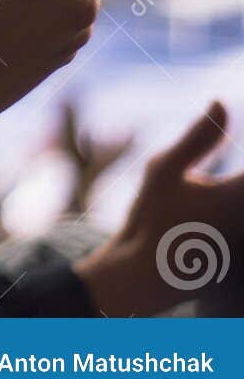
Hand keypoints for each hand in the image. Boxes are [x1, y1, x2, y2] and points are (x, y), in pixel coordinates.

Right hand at [75, 102, 243, 315]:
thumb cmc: (149, 218)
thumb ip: (200, 136)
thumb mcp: (163, 170)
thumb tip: (223, 100)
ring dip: (236, 197)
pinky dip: (238, 219)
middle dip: (238, 184)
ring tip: (214, 202)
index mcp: (240, 194)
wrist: (145, 277)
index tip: (233, 172)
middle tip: (223, 184)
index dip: (243, 167)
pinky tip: (222, 213)